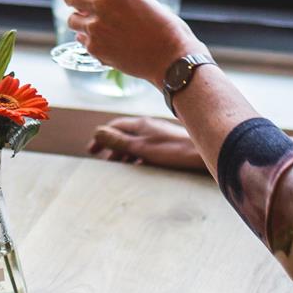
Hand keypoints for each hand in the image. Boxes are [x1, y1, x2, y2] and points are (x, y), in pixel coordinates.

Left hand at [63, 0, 196, 84]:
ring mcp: (95, 27)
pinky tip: (107, 41)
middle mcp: (100, 4)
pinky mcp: (94, 48)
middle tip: (83, 6)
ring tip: (100, 26)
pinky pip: (81, 40)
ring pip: (72, 20)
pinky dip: (90, 40)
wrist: (170, 56)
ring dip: (81, 22)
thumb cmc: (162, 25)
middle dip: (74, 1)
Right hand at [89, 115, 208, 173]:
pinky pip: (146, 149)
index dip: (101, 137)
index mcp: (140, 125)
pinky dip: (137, 157)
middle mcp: (148, 127)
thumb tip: (98, 133)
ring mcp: (158, 135)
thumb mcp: (141, 148)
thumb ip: (119, 141)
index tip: (92, 151)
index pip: (115, 127)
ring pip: (135, 143)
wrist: (201, 154)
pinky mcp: (167, 145)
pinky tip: (138, 167)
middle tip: (102, 161)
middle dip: (111, 146)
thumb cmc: (173, 150)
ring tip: (117, 166)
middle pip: (124, 134)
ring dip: (124, 153)